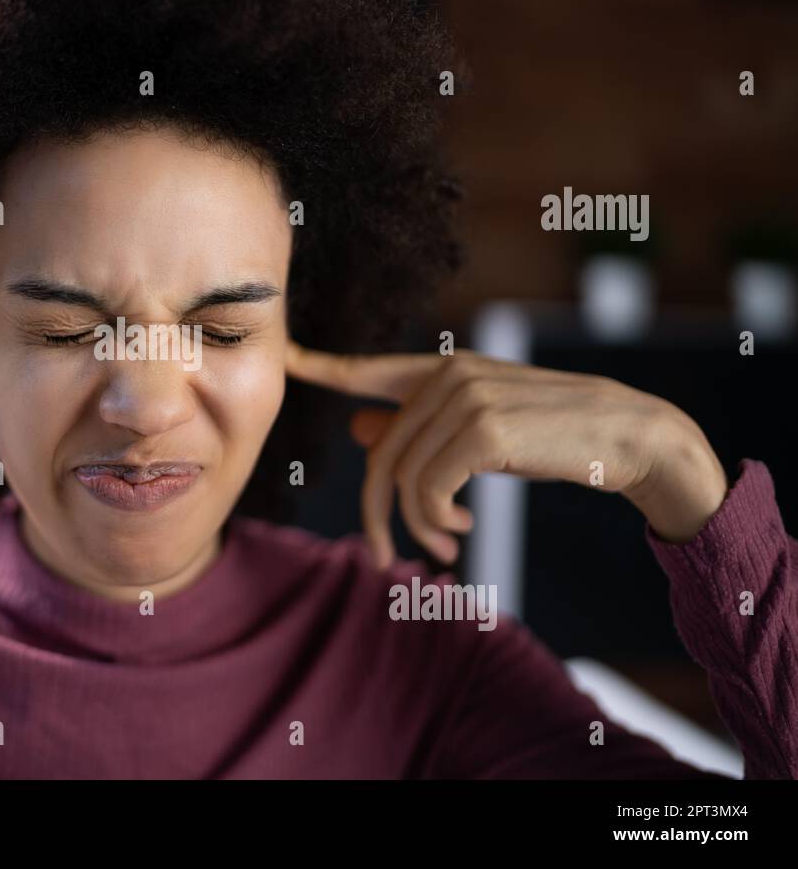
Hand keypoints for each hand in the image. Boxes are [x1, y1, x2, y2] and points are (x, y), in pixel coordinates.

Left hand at [285, 342, 727, 567]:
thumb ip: (422, 431)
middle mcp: (449, 375)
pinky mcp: (482, 429)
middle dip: (376, 513)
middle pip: (380, 454)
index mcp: (445, 370)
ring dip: (416, 526)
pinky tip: (463, 529)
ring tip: (445, 545)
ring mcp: (465, 398)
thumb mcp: (480, 434)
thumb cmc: (554, 438)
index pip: (370, 369)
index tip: (285, 357)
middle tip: (384, 556)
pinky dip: (436, 521)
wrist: (629, 436)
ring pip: (402, 477)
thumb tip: (359, 430)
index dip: (323, 367)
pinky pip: (428, 490)